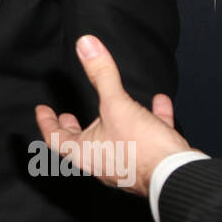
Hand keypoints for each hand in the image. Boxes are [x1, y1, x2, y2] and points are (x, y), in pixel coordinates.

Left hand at [34, 35, 191, 197]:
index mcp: (85, 153)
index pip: (55, 138)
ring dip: (111, 123)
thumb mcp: (117, 105)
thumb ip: (101, 74)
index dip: (47, 122)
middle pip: (81, 145)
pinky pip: (147, 140)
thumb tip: (86, 45)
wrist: (178, 176)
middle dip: (74, 128)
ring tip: (111, 106)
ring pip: (114, 142)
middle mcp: (102, 164)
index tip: (43, 110)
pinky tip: (160, 103)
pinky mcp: (151, 164)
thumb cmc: (142, 149)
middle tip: (67, 116)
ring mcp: (127, 166)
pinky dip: (150, 120)